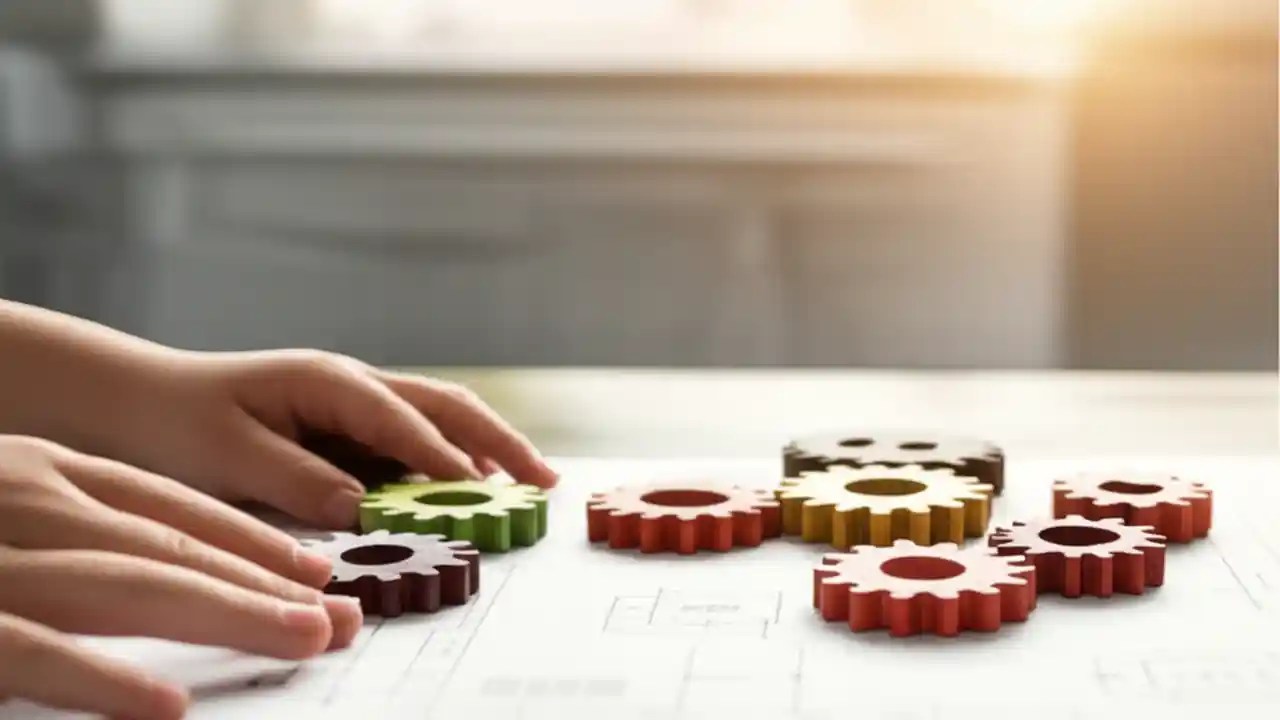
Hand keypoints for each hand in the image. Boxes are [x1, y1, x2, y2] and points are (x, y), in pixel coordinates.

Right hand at [0, 435, 362, 719]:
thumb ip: (76, 537)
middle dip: (267, 582)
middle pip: (172, 544)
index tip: (319, 573)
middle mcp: (28, 501)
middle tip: (341, 617)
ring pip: (131, 585)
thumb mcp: (6, 515)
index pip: (170, 507)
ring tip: (306, 637)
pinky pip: (33, 653)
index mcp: (43, 473)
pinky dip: (104, 680)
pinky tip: (169, 706)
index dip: (253, 542)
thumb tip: (165, 570)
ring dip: (230, 611)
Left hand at [92, 349, 558, 528]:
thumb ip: (299, 480)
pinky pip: (408, 445)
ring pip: (435, 422)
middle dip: (498, 440)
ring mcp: (353, 405)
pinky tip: (464, 491)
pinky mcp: (347, 429)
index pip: (402, 419)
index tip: (483, 491)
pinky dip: (444, 466)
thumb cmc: (174, 420)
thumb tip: (362, 507)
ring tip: (525, 487)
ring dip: (481, 451)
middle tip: (545, 479)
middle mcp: (351, 385)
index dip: (444, 457)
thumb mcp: (229, 456)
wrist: (137, 400)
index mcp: (327, 380)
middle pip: (444, 406)